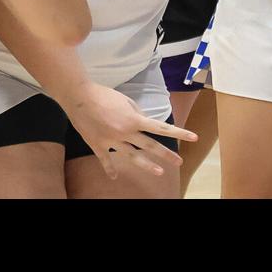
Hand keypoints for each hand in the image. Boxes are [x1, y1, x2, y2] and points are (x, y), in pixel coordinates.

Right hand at [59, 84, 195, 179]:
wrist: (78, 97)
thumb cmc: (103, 94)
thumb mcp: (126, 100)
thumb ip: (136, 113)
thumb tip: (142, 122)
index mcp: (134, 120)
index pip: (161, 128)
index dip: (179, 133)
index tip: (193, 137)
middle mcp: (126, 133)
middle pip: (150, 146)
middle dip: (166, 154)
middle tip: (179, 161)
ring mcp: (112, 141)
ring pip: (132, 157)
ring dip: (147, 165)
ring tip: (159, 172)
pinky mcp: (97, 145)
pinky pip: (106, 160)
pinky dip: (110, 169)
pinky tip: (114, 177)